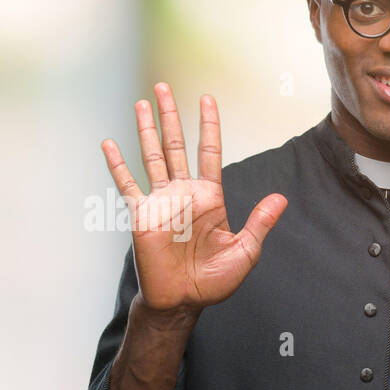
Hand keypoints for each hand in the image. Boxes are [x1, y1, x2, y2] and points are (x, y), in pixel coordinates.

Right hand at [101, 82, 286, 314]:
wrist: (182, 302)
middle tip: (164, 87)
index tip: (207, 99)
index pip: (208, 152)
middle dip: (171, 116)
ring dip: (146, 129)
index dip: (208, 125)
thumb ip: (259, 223)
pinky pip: (127, 185)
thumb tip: (281, 198)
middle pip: (176, 145)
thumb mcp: (245, 251)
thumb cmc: (213, 281)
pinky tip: (109, 144)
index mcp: (209, 197)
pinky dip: (117, 164)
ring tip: (142, 102)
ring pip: (152, 156)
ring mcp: (161, 202)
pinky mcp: (141, 215)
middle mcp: (183, 193)